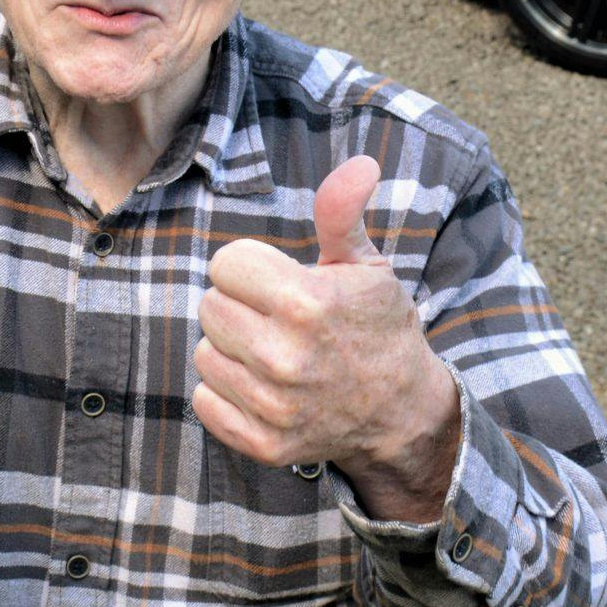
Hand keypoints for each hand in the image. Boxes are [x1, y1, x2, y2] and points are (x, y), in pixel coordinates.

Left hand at [191, 154, 460, 521]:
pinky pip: (205, 399)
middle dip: (240, 306)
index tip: (280, 282)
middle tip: (278, 319)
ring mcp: (273, 405)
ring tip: (275, 353)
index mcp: (306, 302)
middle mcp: (285, 356)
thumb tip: (361, 164)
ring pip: (204, 354)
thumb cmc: (377, 326)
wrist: (402, 410)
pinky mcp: (263, 443)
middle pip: (210, 307)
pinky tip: (264, 387)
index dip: (251, 268)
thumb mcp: (365, 264)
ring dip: (232, 350)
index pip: (225, 264)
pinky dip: (227, 392)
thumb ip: (342, 213)